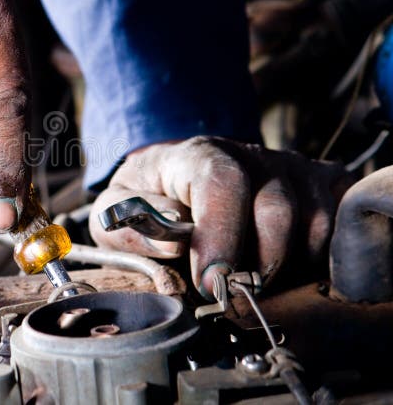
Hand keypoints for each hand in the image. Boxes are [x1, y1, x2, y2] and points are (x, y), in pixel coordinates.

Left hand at [89, 137, 351, 296]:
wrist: (176, 176)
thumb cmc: (147, 198)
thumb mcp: (114, 209)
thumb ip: (125, 227)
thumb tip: (168, 247)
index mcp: (199, 154)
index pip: (222, 183)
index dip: (220, 236)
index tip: (210, 282)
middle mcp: (251, 156)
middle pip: (276, 207)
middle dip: (258, 263)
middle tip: (234, 295)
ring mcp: (290, 169)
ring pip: (312, 222)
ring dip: (286, 266)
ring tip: (251, 281)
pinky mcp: (318, 186)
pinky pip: (335, 226)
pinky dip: (316, 258)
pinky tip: (284, 270)